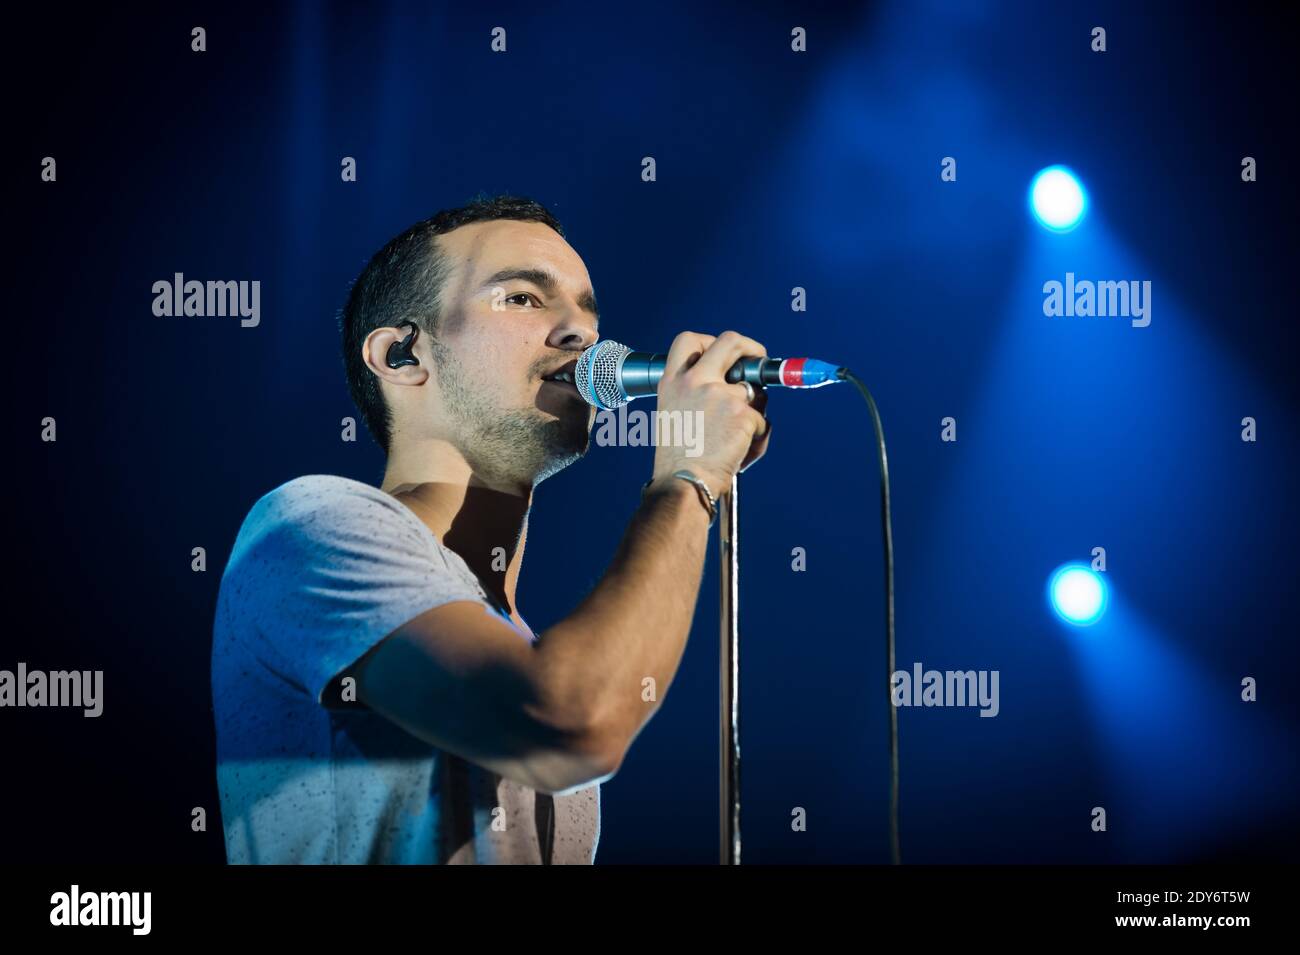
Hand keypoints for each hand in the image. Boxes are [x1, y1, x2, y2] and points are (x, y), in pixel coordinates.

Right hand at [650, 330, 772, 496]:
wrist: (683, 483)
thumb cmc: (679, 459)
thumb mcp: (674, 414)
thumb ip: (696, 393)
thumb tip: (737, 386)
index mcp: (673, 381)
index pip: (689, 340)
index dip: (710, 341)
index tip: (724, 355)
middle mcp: (696, 381)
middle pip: (731, 341)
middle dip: (752, 348)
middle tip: (759, 361)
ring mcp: (721, 394)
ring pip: (755, 391)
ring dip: (755, 411)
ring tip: (738, 438)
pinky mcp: (743, 413)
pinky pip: (762, 421)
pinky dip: (756, 438)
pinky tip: (739, 453)